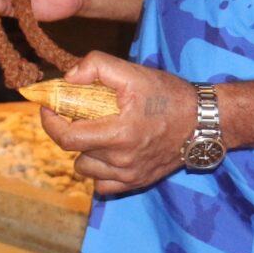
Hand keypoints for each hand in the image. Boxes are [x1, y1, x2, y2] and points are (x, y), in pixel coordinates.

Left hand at [38, 53, 195, 196]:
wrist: (205, 122)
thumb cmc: (169, 95)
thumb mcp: (133, 72)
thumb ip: (96, 66)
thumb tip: (68, 79)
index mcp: (119, 134)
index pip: (67, 138)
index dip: (50, 122)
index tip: (48, 106)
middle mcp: (123, 161)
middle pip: (75, 153)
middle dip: (69, 130)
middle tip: (77, 113)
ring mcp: (131, 176)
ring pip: (86, 170)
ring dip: (84, 150)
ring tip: (96, 130)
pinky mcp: (138, 183)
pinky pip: (103, 186)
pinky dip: (98, 170)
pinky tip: (106, 150)